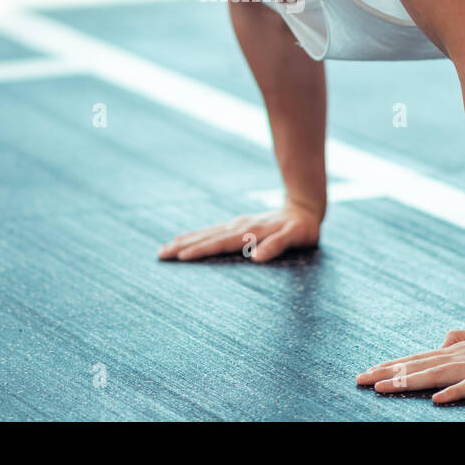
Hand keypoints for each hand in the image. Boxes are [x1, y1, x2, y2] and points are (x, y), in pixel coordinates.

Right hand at [157, 204, 321, 261]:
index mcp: (250, 232)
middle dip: (183, 246)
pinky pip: (213, 231)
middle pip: (206, 237)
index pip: (220, 243)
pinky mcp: (238, 225)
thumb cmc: (301, 228)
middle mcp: (239, 227)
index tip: (181, 257)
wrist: (304, 207)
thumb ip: (276, 246)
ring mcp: (237, 224)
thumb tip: (256, 258)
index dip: (201, 251)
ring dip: (186, 240)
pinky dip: (197, 236)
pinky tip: (187, 239)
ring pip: (206, 233)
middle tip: (160, 254)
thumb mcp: (295, 237)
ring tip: (165, 246)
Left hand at [356, 323, 464, 403]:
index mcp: (455, 350)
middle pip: (418, 365)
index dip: (390, 366)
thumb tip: (438, 343)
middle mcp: (460, 356)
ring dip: (410, 381)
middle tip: (360, 381)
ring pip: (437, 374)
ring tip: (385, 388)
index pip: (416, 359)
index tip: (365, 374)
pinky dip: (455, 392)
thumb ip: (459, 338)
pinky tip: (437, 401)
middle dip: (388, 373)